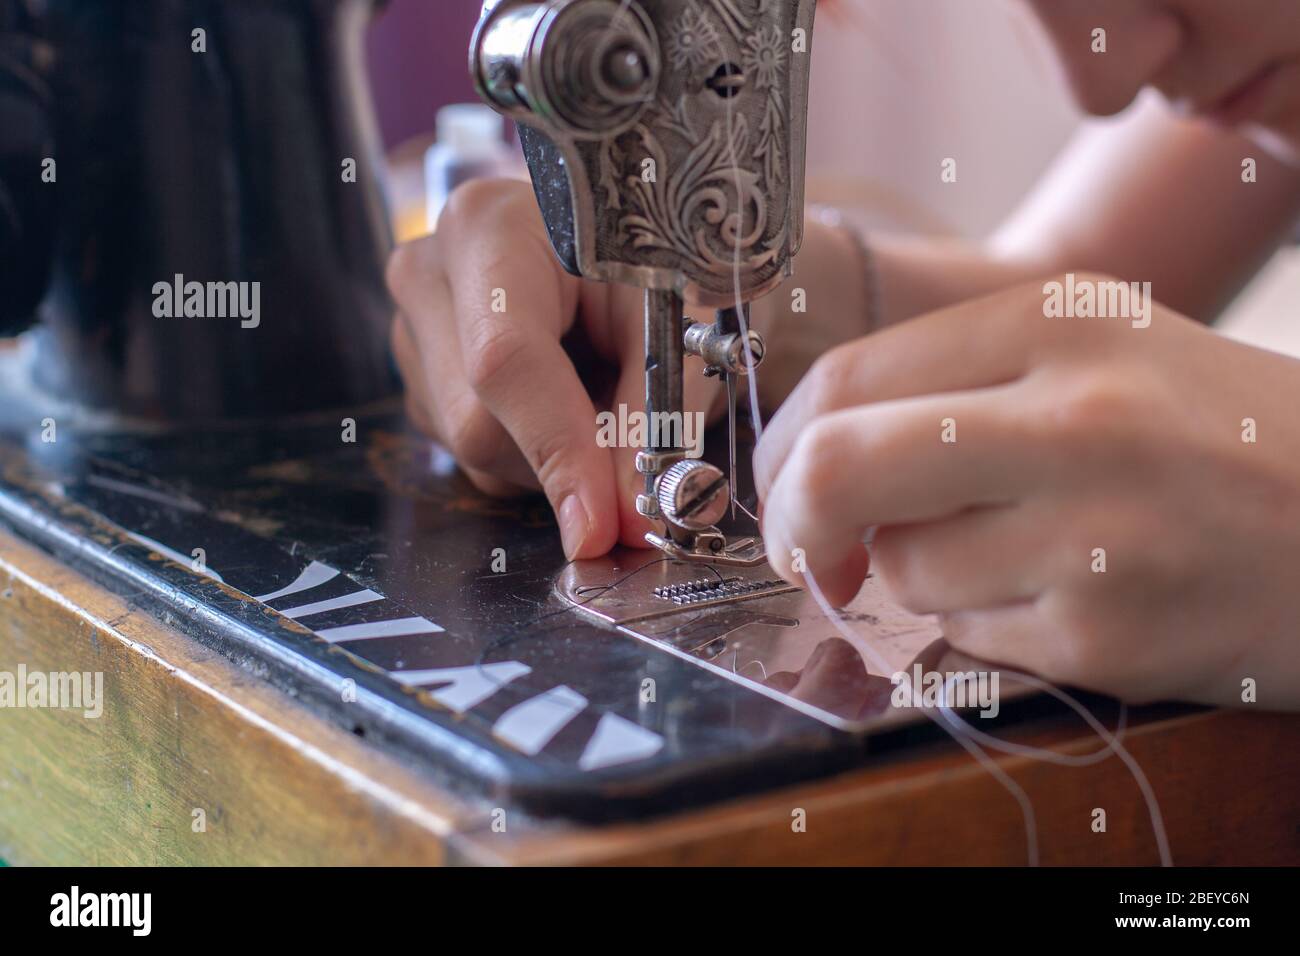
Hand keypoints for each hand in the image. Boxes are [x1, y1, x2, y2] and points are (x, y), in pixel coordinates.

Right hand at [387, 179, 720, 557]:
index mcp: (491, 230)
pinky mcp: (419, 368)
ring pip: (470, 449)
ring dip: (548, 453)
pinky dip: (528, 446)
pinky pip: (466, 450)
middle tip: (633, 438)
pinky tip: (563, 392)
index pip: (504, 363)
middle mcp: (430, 272)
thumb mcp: (676, 326)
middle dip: (561, 457)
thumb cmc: (659, 267)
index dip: (556, 451)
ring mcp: (412, 323)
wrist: (634, 235)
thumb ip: (650, 421)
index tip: (597, 525)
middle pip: (476, 422)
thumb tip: (619, 521)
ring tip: (598, 387)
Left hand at [754, 275, 1299, 706]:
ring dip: (920, 576)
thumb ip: (954, 387)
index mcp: (1058, 320)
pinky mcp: (1109, 632)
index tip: (783, 486)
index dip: (782, 449)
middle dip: (793, 518)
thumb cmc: (1222, 432)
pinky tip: (1065, 593)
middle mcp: (1071, 416)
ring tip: (1014, 552)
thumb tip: (814, 467)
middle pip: (839, 466)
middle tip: (806, 547)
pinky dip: (984, 623)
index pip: (846, 380)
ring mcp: (1092, 531)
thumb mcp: (1101, 352)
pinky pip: (968, 636)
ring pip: (903, 570)